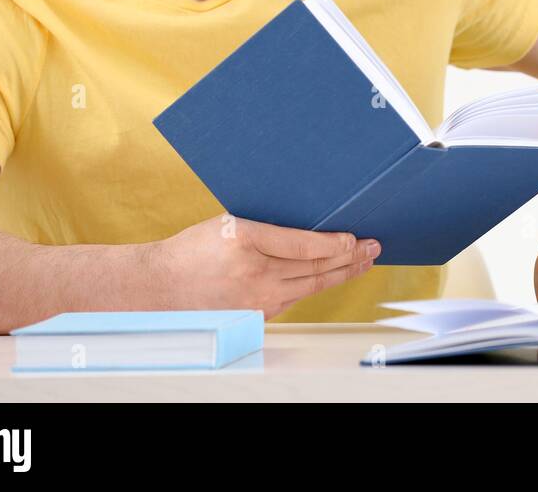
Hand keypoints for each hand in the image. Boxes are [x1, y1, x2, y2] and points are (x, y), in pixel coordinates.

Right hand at [151, 214, 378, 317]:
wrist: (161, 287)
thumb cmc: (194, 250)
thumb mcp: (229, 224)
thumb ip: (267, 227)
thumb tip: (311, 222)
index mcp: (245, 240)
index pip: (303, 245)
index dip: (335, 242)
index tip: (356, 237)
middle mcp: (255, 273)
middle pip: (316, 267)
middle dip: (352, 256)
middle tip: (375, 246)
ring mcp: (259, 299)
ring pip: (312, 285)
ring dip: (344, 272)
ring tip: (366, 260)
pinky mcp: (259, 315)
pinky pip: (297, 296)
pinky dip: (320, 285)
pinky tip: (335, 275)